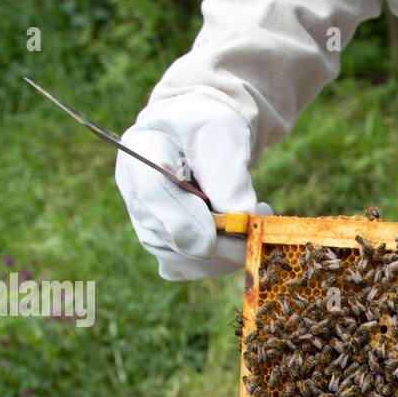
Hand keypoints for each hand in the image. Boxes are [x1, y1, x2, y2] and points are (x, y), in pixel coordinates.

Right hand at [114, 92, 270, 280]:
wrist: (199, 138)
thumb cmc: (210, 127)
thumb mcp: (224, 134)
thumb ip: (229, 175)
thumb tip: (241, 218)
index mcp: (139, 154)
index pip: (154, 193)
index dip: (191, 217)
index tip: (234, 224)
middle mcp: (135, 197)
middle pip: (176, 238)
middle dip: (228, 236)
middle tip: (263, 211)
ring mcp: (146, 227)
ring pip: (188, 262)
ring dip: (229, 251)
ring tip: (252, 217)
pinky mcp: (163, 249)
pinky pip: (192, 270)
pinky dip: (222, 260)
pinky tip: (236, 235)